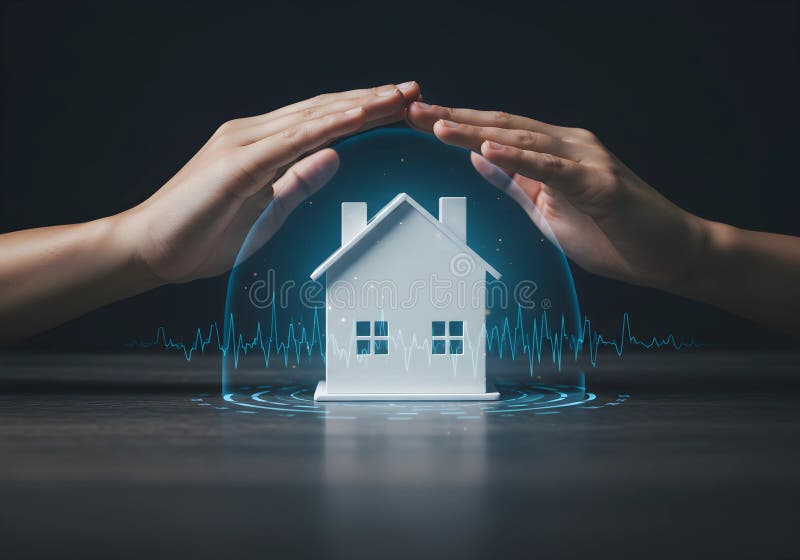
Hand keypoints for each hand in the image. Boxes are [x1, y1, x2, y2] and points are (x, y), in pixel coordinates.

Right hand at [119, 82, 420, 283]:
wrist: (149, 249)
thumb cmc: (201, 235)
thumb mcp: (266, 212)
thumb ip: (298, 184)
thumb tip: (335, 159)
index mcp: (261, 146)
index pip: (321, 122)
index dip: (361, 112)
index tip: (397, 106)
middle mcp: (254, 135)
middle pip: (323, 111)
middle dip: (371, 100)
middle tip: (413, 90)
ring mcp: (244, 145)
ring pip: (313, 118)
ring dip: (359, 105)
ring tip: (397, 96)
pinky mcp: (237, 164)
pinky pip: (291, 141)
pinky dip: (327, 127)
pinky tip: (356, 117)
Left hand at [406, 102, 707, 292]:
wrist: (669, 253)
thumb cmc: (611, 233)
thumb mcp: (548, 210)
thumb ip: (515, 183)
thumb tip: (479, 156)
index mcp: (552, 151)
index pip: (494, 132)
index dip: (454, 124)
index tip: (415, 120)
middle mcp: (568, 145)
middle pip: (500, 126)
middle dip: (452, 118)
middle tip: (409, 110)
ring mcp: (586, 160)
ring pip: (522, 139)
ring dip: (476, 131)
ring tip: (437, 124)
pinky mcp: (600, 183)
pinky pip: (553, 168)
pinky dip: (520, 157)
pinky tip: (489, 148)